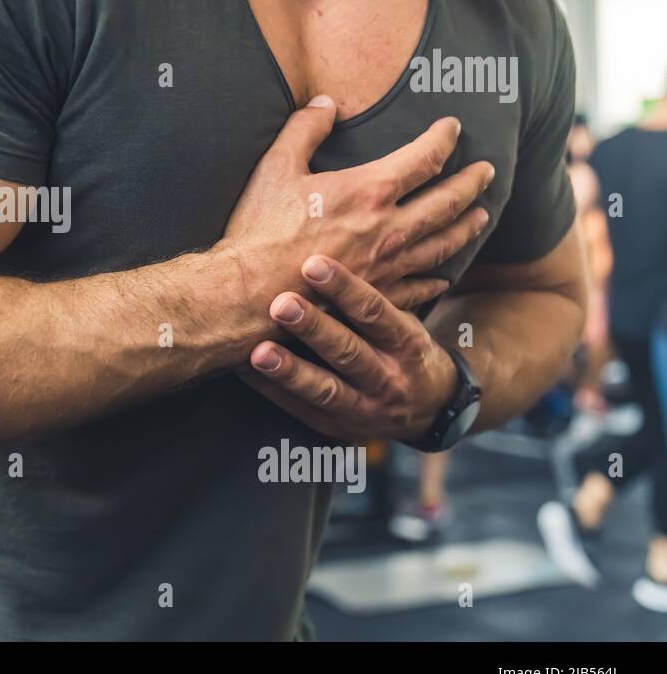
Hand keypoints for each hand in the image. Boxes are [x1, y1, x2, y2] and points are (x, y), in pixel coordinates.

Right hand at [214, 97, 493, 328]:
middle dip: (471, 183)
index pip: (424, 158)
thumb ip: (304, 129)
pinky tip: (443, 277)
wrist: (247, 293)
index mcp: (368, 190)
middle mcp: (389, 228)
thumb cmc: (258, 230)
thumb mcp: (275, 167)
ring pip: (443, 244)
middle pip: (447, 202)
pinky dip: (437, 278)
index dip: (443, 138)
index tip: (453, 127)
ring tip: (480, 217)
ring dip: (466, 227)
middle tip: (488, 172)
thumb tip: (326, 102)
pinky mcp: (376, 297)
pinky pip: (419, 286)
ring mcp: (387, 266)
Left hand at [244, 254, 462, 440]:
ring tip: (258, 351)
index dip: (345, 288)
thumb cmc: (404, 348)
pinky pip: (301, 410)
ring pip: (325, 390)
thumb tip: (331, 243)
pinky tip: (243, 370)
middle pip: (348, 352)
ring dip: (289, 370)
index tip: (313, 263)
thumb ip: (376, 295)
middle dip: (313, 328)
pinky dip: (271, 390)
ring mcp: (365, 410)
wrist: (431, 408)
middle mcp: (389, 380)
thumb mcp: (405, 321)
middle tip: (280, 304)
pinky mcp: (339, 429)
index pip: (376, 313)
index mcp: (408, 345)